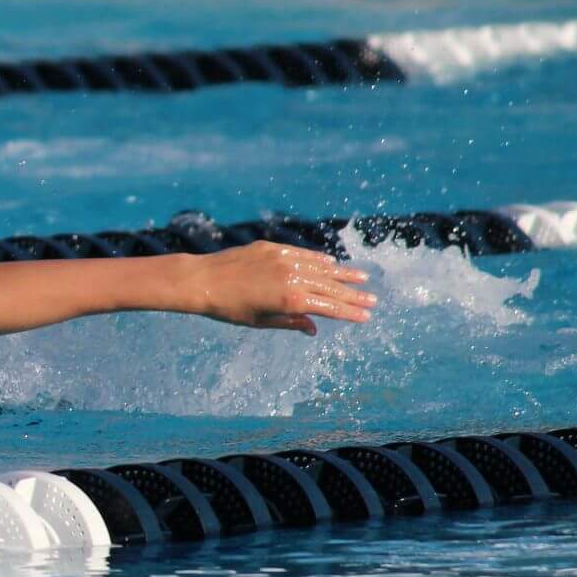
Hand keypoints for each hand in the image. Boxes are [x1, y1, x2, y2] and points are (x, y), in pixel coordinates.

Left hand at [189, 242, 374, 334]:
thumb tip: (314, 328)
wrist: (203, 280)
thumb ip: (291, 322)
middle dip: (353, 296)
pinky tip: (331, 263)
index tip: (366, 318)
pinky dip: (318, 260)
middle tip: (373, 301)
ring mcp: (283, 260)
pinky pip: (302, 254)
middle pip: (331, 288)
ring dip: (343, 274)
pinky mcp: (273, 248)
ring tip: (362, 279)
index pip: (329, 308)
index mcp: (290, 300)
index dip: (349, 313)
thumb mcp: (261, 321)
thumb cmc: (229, 308)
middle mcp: (291, 277)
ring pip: (321, 268)